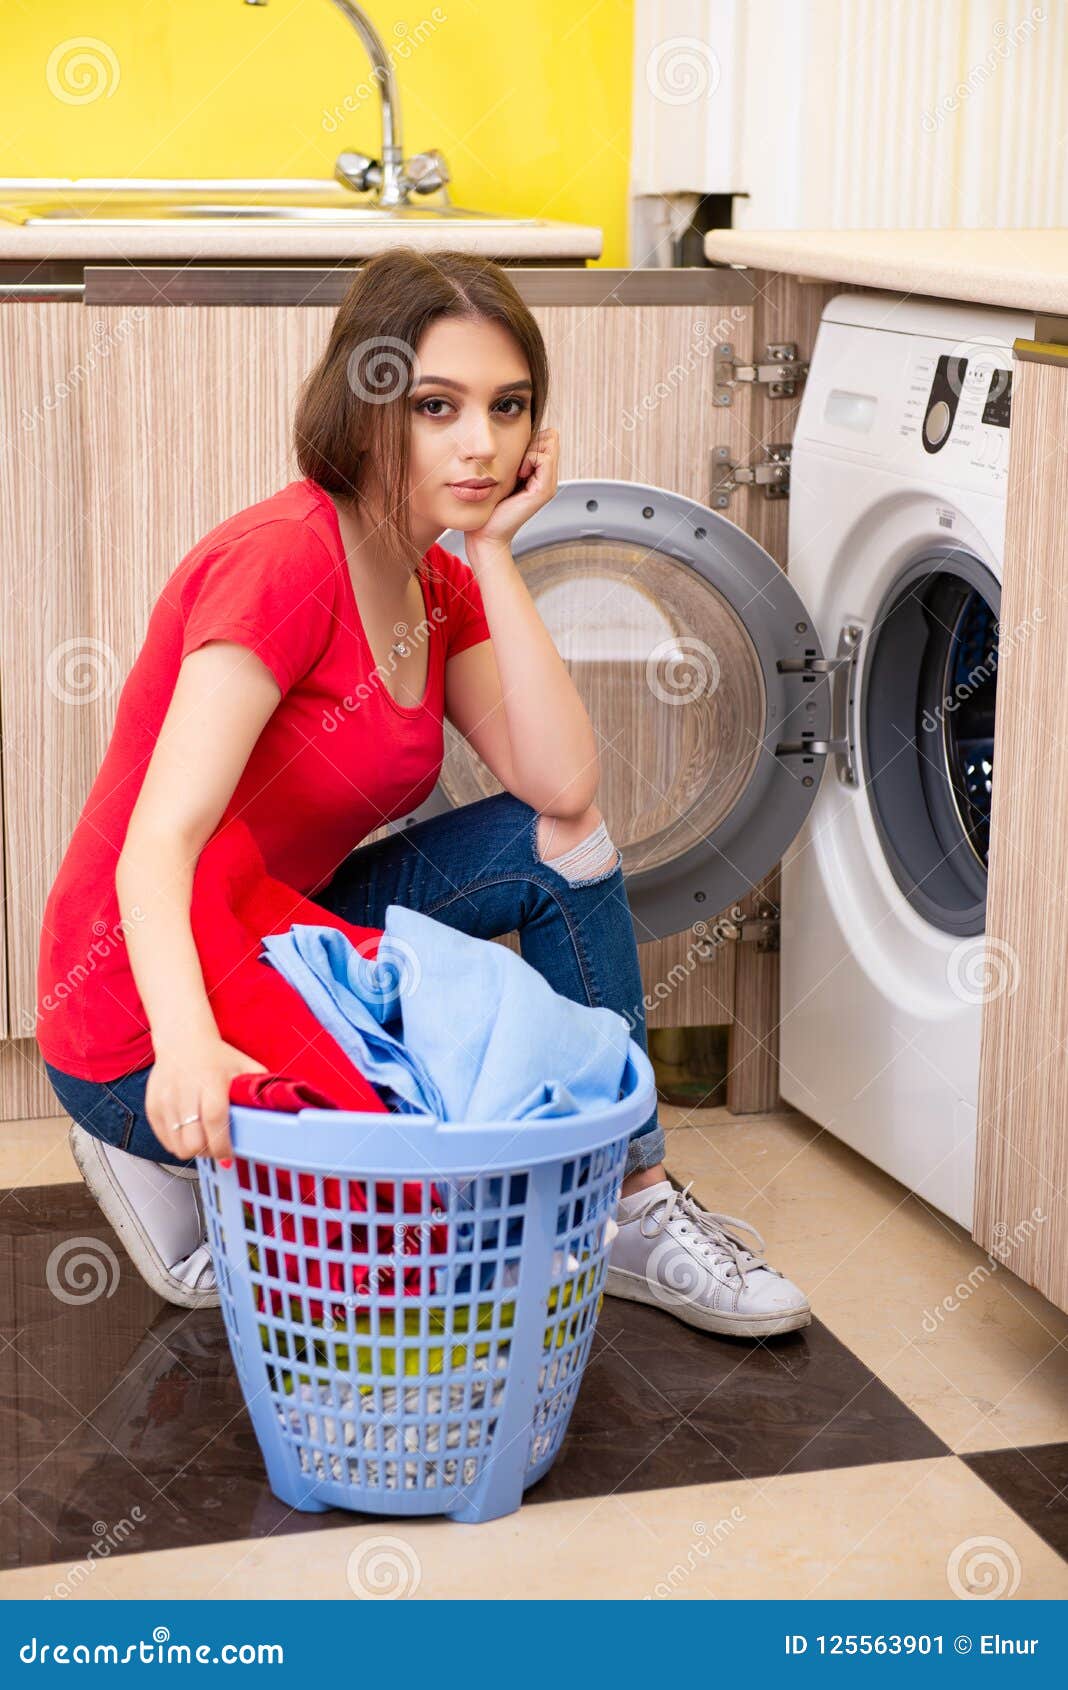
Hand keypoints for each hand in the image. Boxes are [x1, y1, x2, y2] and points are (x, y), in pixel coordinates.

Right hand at [145, 1036, 268, 1163]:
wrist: (182, 1039)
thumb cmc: (216, 1055)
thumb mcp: (244, 1066)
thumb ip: (259, 1088)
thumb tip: (280, 1107)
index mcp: (211, 1082)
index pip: (215, 1122)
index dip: (222, 1145)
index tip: (228, 1156)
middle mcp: (186, 1092)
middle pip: (193, 1141)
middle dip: (207, 1152)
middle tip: (216, 1149)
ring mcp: (166, 1100)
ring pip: (177, 1145)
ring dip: (192, 1150)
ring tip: (203, 1141)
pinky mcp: (152, 1106)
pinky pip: (163, 1139)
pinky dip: (176, 1144)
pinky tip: (188, 1134)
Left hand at [465, 427, 558, 564]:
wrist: (486, 533)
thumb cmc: (489, 506)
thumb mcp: (502, 473)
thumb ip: (513, 457)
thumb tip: (514, 434)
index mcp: (540, 473)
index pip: (548, 437)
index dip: (532, 439)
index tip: (514, 458)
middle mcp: (549, 478)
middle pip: (551, 437)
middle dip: (533, 443)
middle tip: (516, 464)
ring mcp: (549, 484)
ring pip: (549, 444)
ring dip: (530, 451)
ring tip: (517, 471)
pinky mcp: (544, 490)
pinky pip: (543, 458)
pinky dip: (529, 459)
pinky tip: (519, 474)